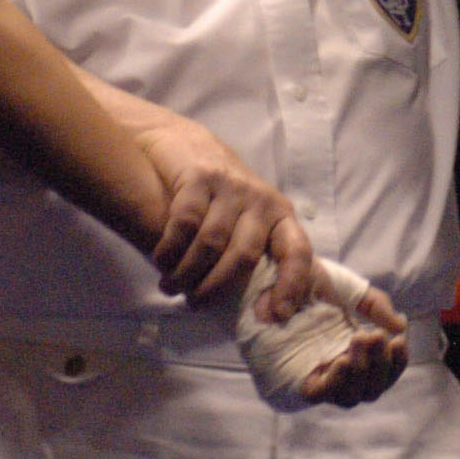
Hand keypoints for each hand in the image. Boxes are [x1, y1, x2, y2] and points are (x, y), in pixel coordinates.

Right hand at [134, 112, 311, 312]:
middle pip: (245, 255)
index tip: (275, 315)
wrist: (185, 143)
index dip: (291, 284)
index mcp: (279, 215)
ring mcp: (231, 187)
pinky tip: (161, 261)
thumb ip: (255, 253)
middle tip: (194, 302)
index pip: (297, 251)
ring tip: (171, 286)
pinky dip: (171, 250)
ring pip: (211, 243)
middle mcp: (260, 200)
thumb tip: (265, 310)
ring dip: (187, 274)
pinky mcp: (200, 177)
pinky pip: (185, 223)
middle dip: (217, 287)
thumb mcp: (246, 219)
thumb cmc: (220, 196)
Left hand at [296, 280, 411, 406]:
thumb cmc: (306, 282)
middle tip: (377, 336)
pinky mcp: (293, 380)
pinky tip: (342, 360)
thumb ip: (375, 306)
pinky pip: (319, 394)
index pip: (382, 373)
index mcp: (351, 351)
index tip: (399, 341)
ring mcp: (316, 376)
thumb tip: (400, 326)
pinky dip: (336, 381)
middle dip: (380, 366)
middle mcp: (336, 368)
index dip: (396, 364)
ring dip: (362, 371)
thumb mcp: (349, 289)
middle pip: (369, 390)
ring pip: (349, 396)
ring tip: (361, 340)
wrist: (272, 274)